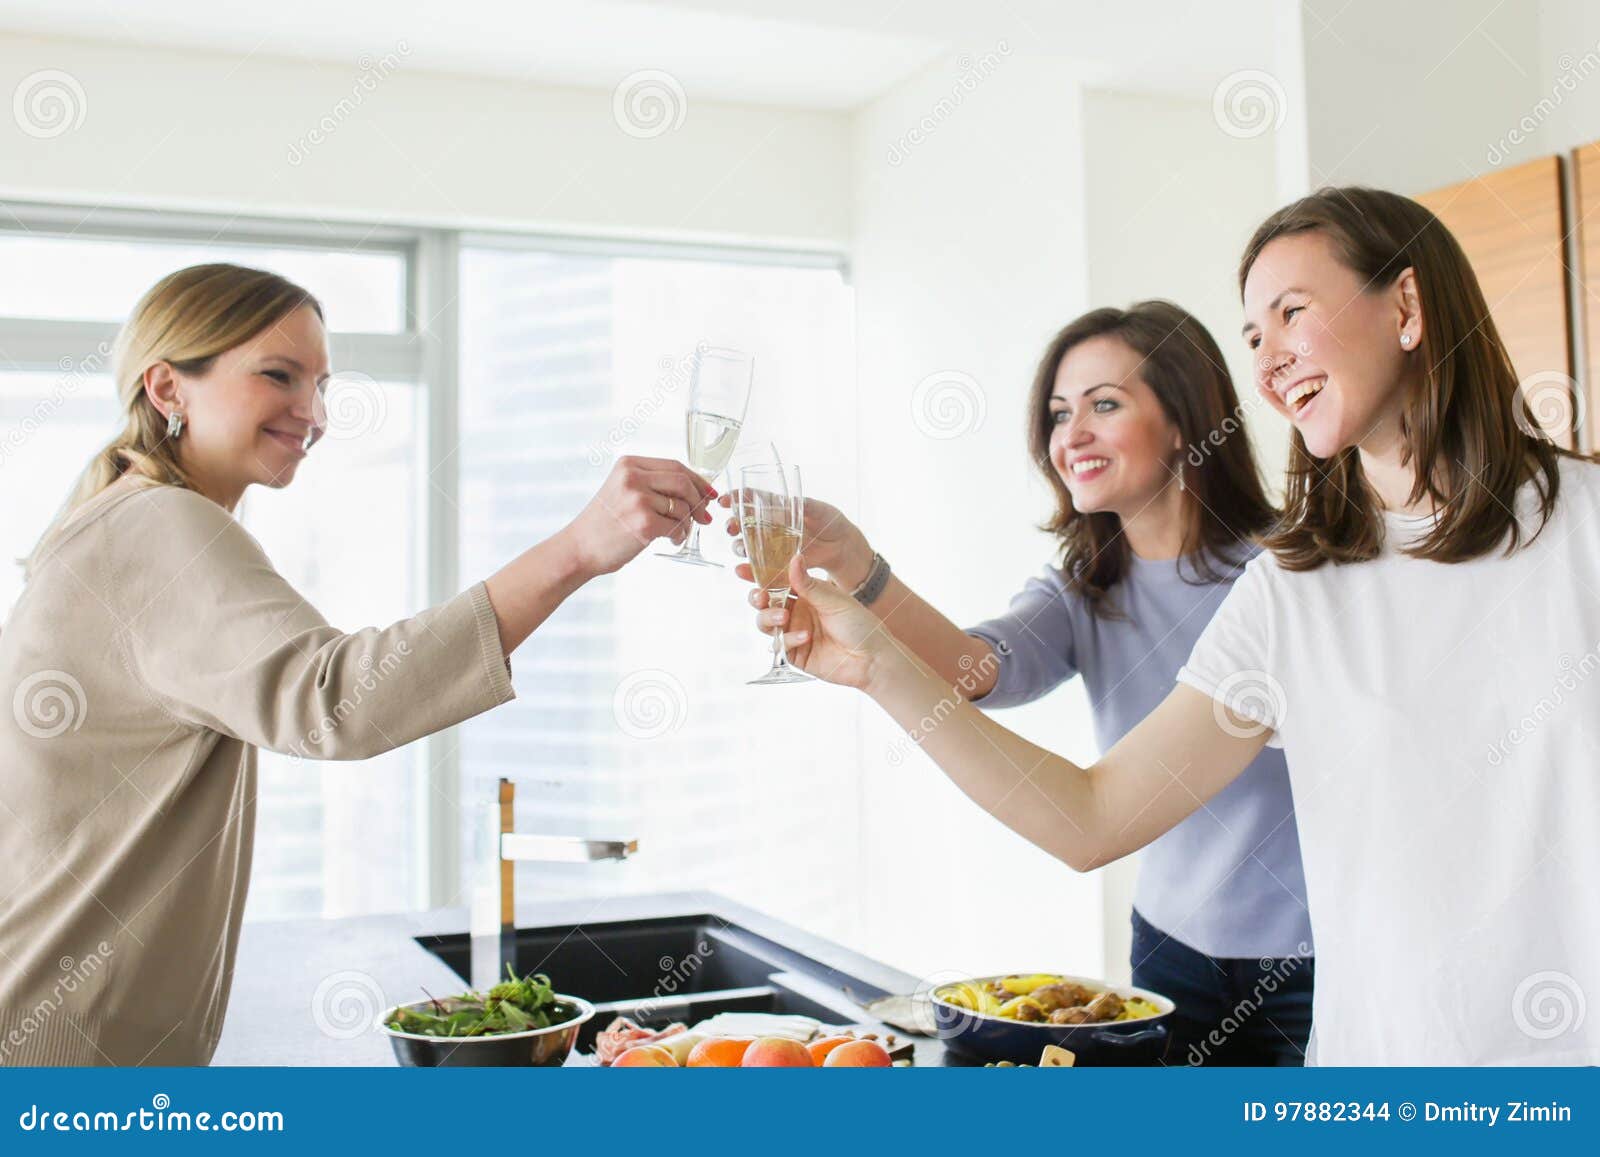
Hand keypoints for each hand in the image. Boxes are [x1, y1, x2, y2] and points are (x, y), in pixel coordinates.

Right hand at [561, 456, 714, 576]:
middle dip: (699, 501)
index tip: (709, 493)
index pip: (675, 465)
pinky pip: (677, 526)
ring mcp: (638, 500)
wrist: (579, 548)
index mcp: (629, 465)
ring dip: (687, 522)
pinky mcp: (643, 523)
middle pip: (683, 482)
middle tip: (705, 517)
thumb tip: (696, 490)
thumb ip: (652, 484)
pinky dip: (680, 534)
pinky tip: (671, 539)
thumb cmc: (603, 524)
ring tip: (677, 532)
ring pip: (682, 506)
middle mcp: (633, 478)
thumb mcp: (622, 489)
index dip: (697, 480)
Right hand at [720, 493, 872, 588]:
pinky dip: (749, 569)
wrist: (841, 546)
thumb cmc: (830, 521)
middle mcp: (769, 526)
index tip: (724, 500)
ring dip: (739, 547)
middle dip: (733, 526)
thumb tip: (790, 501)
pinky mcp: (778, 564)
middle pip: (743, 525)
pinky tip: (742, 570)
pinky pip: (759, 567)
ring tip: (741, 549)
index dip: (736, 499)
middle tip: (732, 528)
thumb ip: (803, 505)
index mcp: (777, 507)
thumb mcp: (818, 509)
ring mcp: (772, 545)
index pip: (751, 500)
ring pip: (747, 546)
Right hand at [754, 555, 891, 689]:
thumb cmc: (860, 624)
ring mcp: (794, 632)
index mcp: (806, 593)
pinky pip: (780, 645)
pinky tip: (805, 637)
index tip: (743, 569)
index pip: (777, 581)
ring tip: (782, 617)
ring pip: (765, 623)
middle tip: (761, 597)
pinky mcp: (795, 654)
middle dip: (758, 598)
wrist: (872, 658)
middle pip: (765, 603)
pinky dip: (788, 639)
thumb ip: (808, 584)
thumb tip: (793, 558)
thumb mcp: (834, 600)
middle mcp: (797, 612)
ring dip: (768, 617)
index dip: (760, 576)